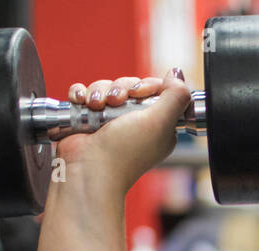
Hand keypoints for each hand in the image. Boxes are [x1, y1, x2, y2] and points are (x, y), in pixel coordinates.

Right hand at [55, 69, 190, 196]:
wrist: (88, 169)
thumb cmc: (124, 152)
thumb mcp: (161, 122)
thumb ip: (176, 96)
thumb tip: (177, 74)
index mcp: (157, 126)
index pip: (155, 91)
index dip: (145, 86)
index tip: (138, 94)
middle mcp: (133, 123)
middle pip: (128, 86)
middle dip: (120, 88)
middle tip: (115, 102)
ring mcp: (109, 122)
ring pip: (105, 88)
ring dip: (98, 92)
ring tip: (95, 106)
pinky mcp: (87, 120)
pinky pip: (84, 94)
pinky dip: (81, 94)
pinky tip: (81, 102)